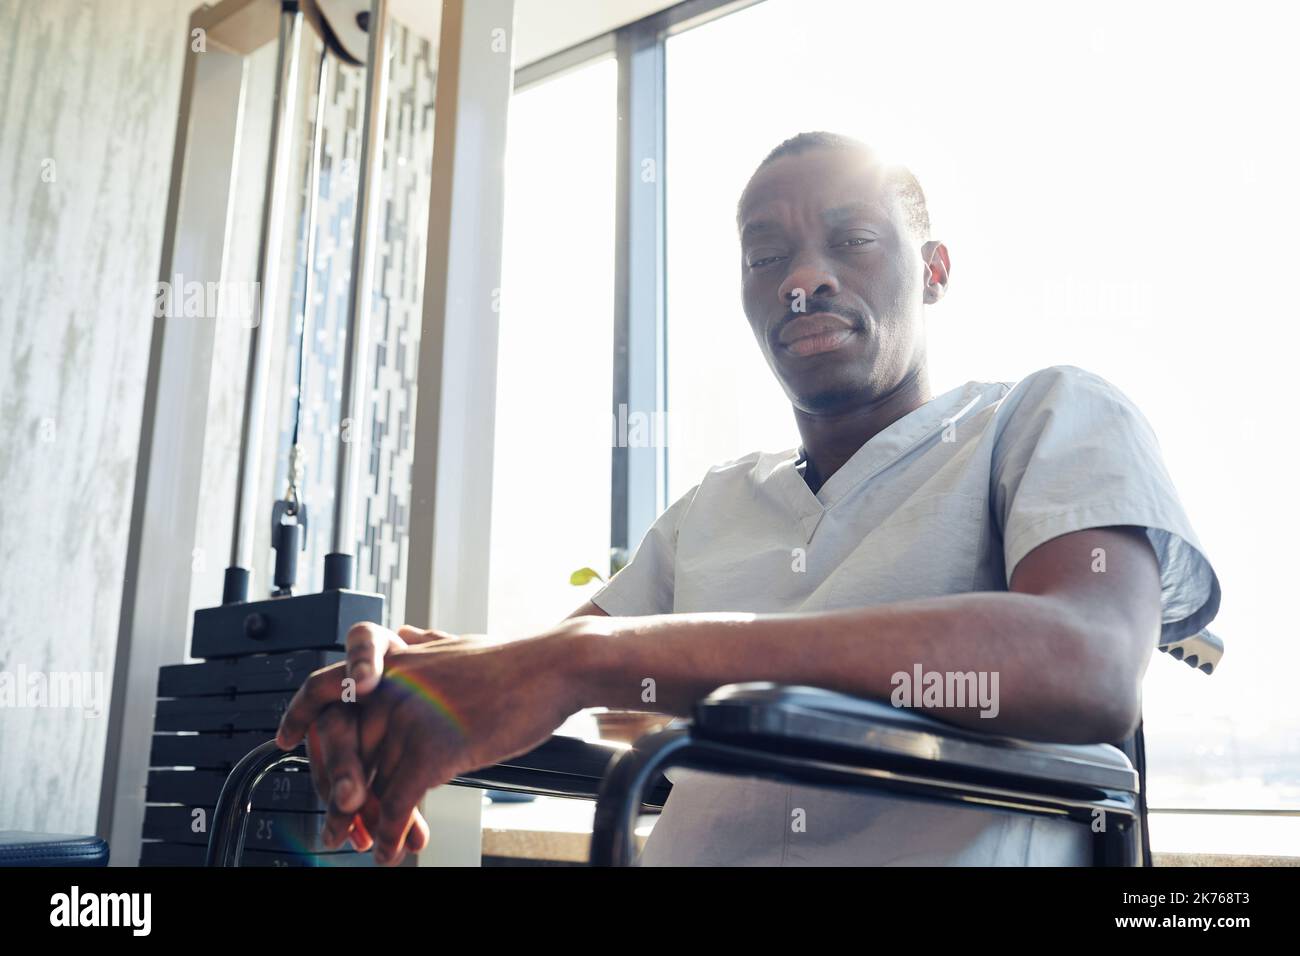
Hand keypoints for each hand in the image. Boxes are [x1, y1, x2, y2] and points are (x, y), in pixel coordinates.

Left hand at [277, 621, 582, 864]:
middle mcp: (392, 686)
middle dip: (335, 794)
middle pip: (343, 749)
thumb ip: (422, 656)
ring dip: (365, 824)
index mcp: (395, 662)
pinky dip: (391, 832)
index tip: (284, 738)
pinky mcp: (434, 746)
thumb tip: (408, 647)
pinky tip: (392, 849)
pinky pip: (398, 801)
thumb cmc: (514, 664)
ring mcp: (410, 716)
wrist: (553, 666)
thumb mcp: (453, 649)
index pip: (326, 687)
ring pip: (370, 782)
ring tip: (364, 846)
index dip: (300, 716)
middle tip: (333, 827)